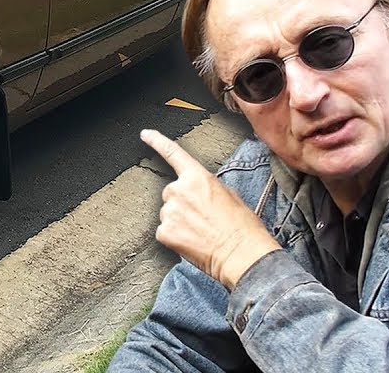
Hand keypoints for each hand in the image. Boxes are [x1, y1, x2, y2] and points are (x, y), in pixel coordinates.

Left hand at [141, 129, 281, 289]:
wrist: (242, 254)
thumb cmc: (242, 227)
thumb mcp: (228, 195)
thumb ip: (205, 186)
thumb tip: (197, 191)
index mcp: (197, 177)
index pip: (172, 153)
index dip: (157, 141)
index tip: (146, 134)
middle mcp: (178, 190)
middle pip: (171, 193)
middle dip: (183, 204)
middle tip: (203, 219)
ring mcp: (169, 211)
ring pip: (169, 214)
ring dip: (180, 222)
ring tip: (202, 232)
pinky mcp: (164, 232)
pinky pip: (165, 232)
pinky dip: (176, 238)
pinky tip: (193, 242)